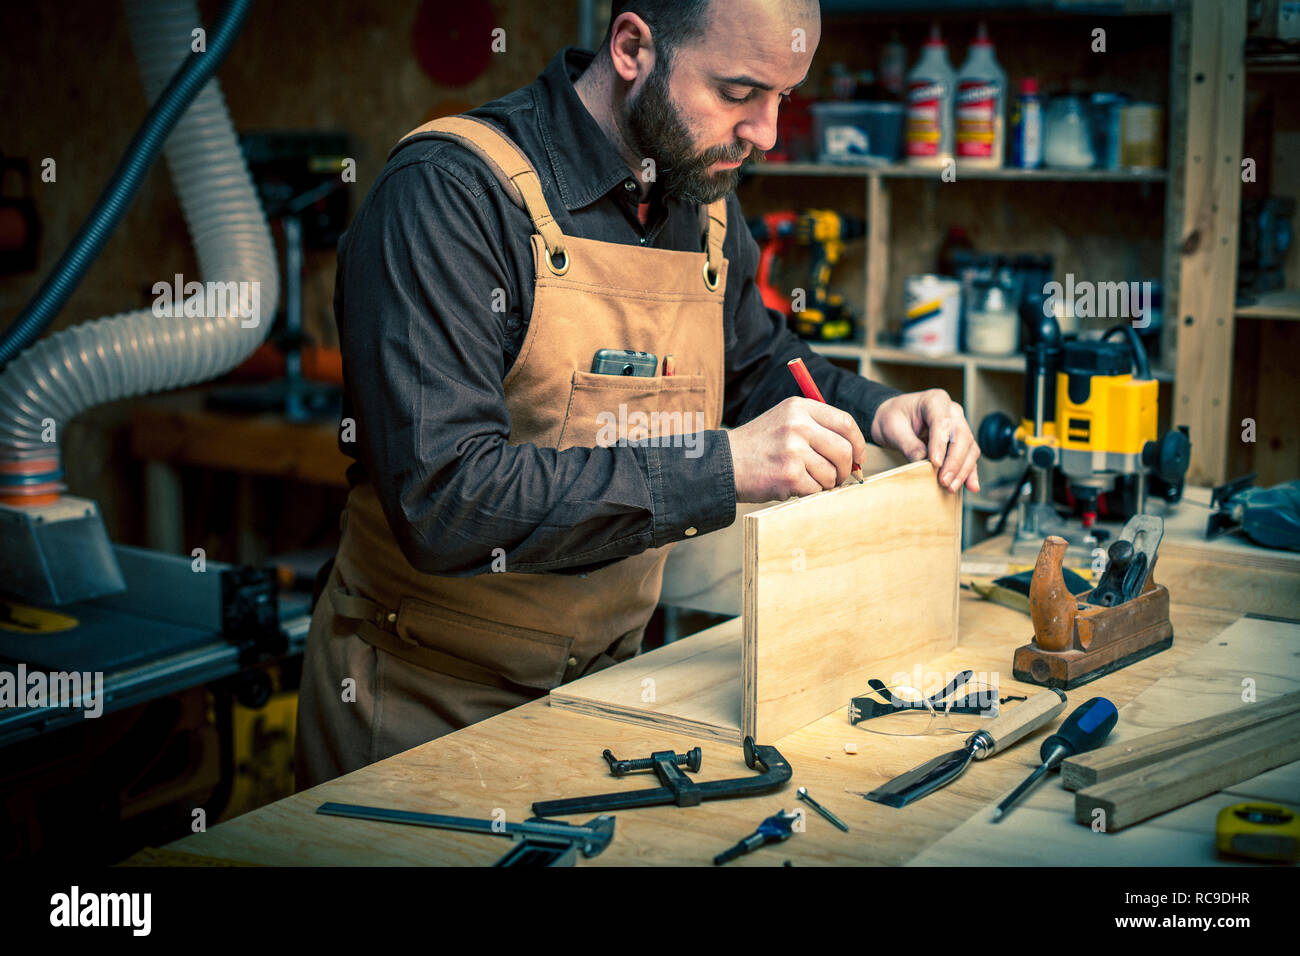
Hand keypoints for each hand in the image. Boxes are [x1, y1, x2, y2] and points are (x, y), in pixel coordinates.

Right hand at [728, 396, 867, 502]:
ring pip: (831, 474)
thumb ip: (817, 427)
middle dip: (846, 469)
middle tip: (838, 477)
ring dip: (824, 483)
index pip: (845, 422)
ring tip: (804, 479)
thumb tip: (855, 450)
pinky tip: (791, 485)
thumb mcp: (784, 420)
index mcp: (799, 407)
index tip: (858, 457)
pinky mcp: (789, 474)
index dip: (857, 443)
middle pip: (844, 450)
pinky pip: (816, 489)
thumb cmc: (758, 446)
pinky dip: (808, 492)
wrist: (724, 464)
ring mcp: (793, 449)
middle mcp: (797, 424)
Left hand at [870, 389, 979, 493]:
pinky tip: (971, 486)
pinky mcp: (959, 442)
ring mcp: (959, 426)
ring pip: (969, 448)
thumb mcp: (893, 428)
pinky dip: (970, 472)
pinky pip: (969, 457)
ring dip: (962, 470)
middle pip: (962, 436)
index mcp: (935, 400)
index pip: (943, 421)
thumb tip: (922, 463)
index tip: (935, 463)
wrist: (894, 418)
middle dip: (954, 461)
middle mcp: (952, 412)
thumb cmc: (893, 418)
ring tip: (950, 487)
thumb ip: (909, 444)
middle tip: (943, 480)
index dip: (941, 443)